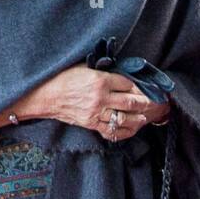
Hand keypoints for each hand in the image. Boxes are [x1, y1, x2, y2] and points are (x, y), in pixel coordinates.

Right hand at [31, 63, 151, 141]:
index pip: (128, 84)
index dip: (138, 86)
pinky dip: (124, 131)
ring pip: (124, 119)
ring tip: (144, 117)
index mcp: (100, 80)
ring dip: (138, 118)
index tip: (145, 87)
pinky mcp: (91, 124)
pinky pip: (112, 131)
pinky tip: (131, 129)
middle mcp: (101, 98)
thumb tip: (119, 72)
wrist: (46, 96)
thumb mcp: (84, 67)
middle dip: (144, 103)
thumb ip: (103, 70)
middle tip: (153, 103)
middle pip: (131, 102)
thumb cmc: (63, 78)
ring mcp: (96, 113)